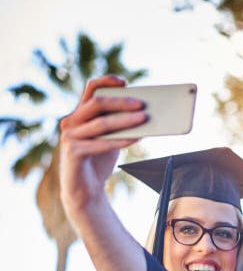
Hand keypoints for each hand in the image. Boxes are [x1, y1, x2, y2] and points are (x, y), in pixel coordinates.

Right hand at [59, 75, 145, 215]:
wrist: (84, 189)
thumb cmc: (99, 159)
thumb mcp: (111, 137)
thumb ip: (120, 124)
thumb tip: (146, 113)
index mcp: (80, 113)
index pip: (90, 89)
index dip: (106, 82)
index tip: (124, 81)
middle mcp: (71, 121)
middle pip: (96, 103)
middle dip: (121, 102)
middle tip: (142, 104)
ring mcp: (69, 136)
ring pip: (100, 123)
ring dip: (125, 120)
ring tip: (144, 119)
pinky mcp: (72, 152)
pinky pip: (100, 143)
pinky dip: (120, 140)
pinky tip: (136, 137)